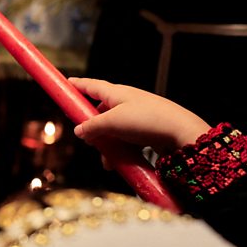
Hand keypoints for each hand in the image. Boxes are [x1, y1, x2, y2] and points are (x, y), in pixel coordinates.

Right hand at [69, 77, 209, 156]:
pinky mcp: (146, 131)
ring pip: (112, 131)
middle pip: (100, 113)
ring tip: (107, 160)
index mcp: (117, 93)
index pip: (91, 86)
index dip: (77, 85)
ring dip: (107, 146)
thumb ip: (92, 126)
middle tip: (88, 140)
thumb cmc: (146, 120)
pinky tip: (118, 163)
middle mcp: (126, 102)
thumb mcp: (112, 122)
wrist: (180, 133)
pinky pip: (125, 140)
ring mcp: (137, 117)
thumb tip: (79, 131)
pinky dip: (119, 151)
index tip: (66, 83)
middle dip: (92, 129)